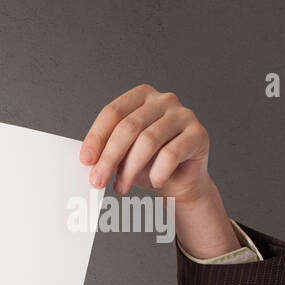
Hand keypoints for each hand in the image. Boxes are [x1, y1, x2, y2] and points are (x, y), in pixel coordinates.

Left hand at [79, 84, 239, 258]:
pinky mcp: (198, 134)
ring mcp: (184, 115)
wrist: (178, 180)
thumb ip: (106, 150)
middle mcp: (164, 100)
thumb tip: (88, 161)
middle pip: (129, 126)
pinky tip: (154, 182)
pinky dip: (157, 173)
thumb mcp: (121, 154)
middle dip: (109, 157)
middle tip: (97, 180)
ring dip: (130, 169)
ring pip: (148, 141)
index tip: (85, 160)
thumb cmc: (148, 163)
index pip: (113, 112)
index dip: (96, 137)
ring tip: (121, 187)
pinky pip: (171, 154)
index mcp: (141, 97)